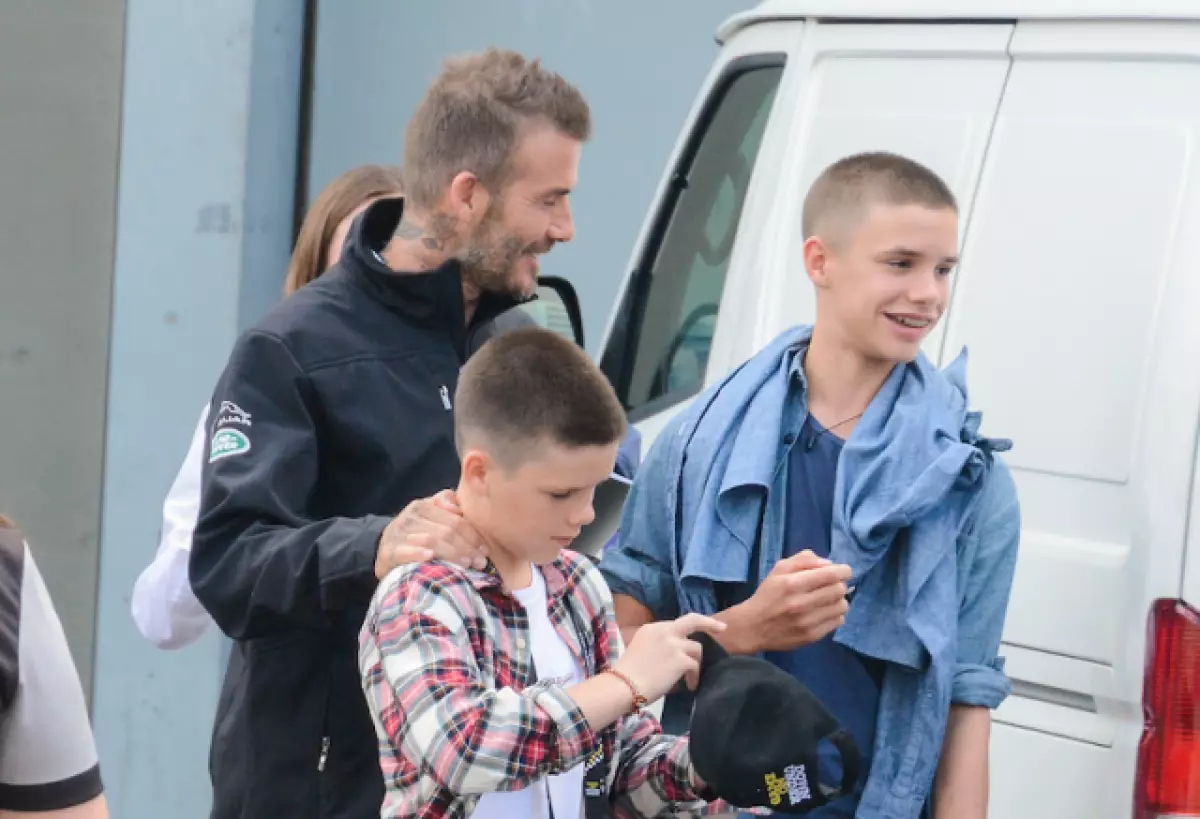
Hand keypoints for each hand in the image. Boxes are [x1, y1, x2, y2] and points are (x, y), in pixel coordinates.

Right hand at [374, 490, 487, 579]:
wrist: (383, 546)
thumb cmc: (416, 531)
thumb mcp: (430, 514)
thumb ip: (446, 503)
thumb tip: (457, 507)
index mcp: (423, 506)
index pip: (454, 520)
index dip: (472, 535)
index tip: (485, 550)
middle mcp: (409, 518)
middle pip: (445, 532)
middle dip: (466, 548)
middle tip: (480, 563)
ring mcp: (397, 535)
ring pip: (430, 542)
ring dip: (451, 553)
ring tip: (467, 565)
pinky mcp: (387, 552)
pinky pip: (404, 553)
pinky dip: (418, 554)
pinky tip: (430, 558)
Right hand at [613, 612, 725, 702]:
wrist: (623, 685)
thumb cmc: (627, 673)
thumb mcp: (640, 649)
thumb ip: (657, 645)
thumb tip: (673, 654)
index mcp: (652, 628)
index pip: (676, 624)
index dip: (686, 632)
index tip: (693, 636)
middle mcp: (664, 631)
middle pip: (692, 620)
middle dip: (709, 623)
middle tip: (721, 627)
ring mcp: (674, 644)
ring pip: (696, 648)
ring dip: (696, 663)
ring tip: (690, 678)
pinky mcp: (681, 659)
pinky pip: (695, 666)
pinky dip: (694, 677)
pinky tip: (690, 686)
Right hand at [723, 550, 850, 653]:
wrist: (753, 627)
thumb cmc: (767, 595)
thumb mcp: (779, 570)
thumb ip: (803, 560)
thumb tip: (829, 564)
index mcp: (793, 583)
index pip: (830, 575)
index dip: (843, 571)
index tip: (844, 571)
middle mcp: (802, 603)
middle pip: (839, 590)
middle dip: (838, 584)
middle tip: (830, 585)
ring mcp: (808, 622)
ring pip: (842, 606)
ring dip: (838, 600)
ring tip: (826, 600)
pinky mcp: (812, 636)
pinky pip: (837, 622)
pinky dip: (834, 614)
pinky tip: (823, 612)